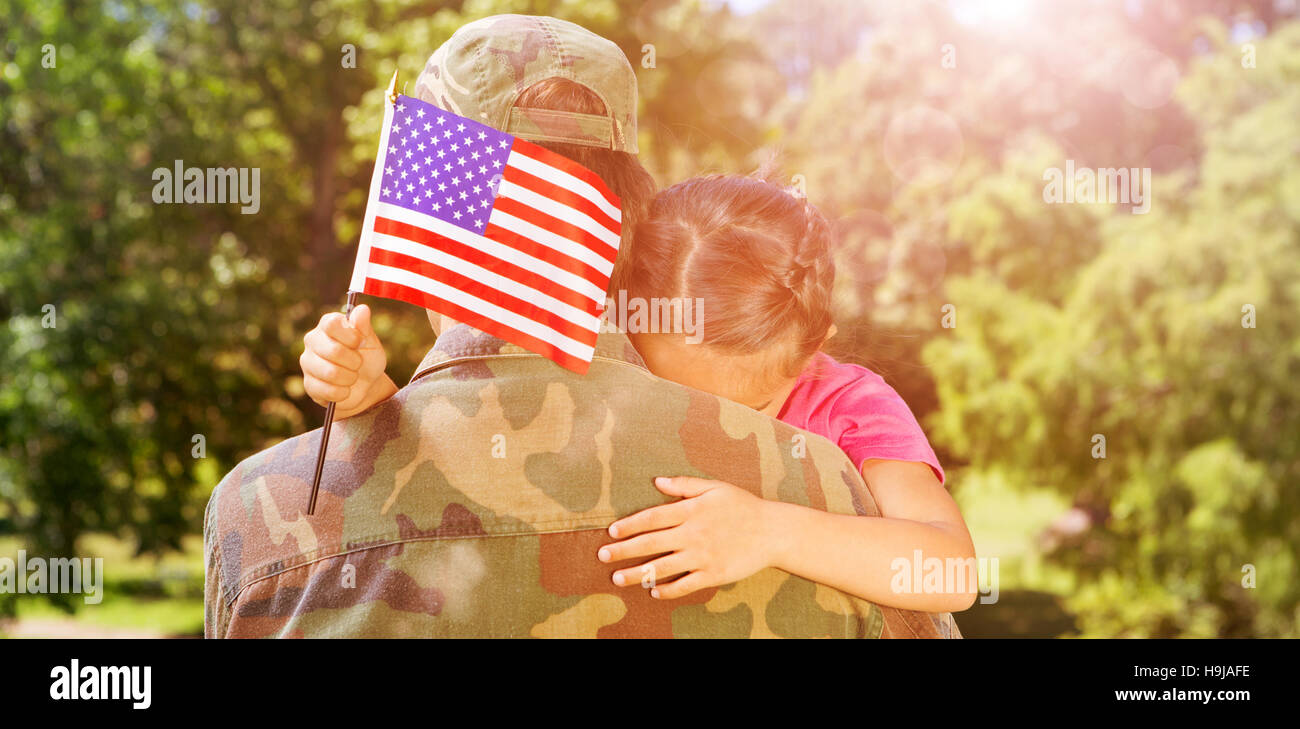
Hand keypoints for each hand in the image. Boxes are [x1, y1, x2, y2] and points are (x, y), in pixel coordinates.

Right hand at [299, 304, 394, 417]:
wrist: (366, 386)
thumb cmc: (368, 359)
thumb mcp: (371, 343)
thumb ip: (364, 327)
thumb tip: (362, 309)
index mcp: (328, 325)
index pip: (331, 324)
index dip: (350, 336)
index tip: (360, 343)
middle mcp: (313, 340)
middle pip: (333, 350)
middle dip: (354, 361)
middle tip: (359, 364)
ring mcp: (307, 362)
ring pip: (330, 373)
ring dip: (350, 378)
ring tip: (352, 377)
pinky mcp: (308, 384)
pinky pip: (328, 391)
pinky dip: (343, 393)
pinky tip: (345, 389)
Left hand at [598, 477, 776, 599]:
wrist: (773, 531)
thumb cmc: (743, 506)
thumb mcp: (715, 487)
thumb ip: (685, 485)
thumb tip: (657, 481)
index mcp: (691, 511)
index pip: (652, 517)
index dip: (630, 525)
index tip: (611, 531)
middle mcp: (693, 534)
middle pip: (651, 543)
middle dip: (623, 551)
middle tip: (602, 556)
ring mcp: (702, 556)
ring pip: (662, 567)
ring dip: (637, 574)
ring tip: (617, 578)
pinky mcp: (713, 574)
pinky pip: (684, 585)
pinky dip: (667, 590)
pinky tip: (653, 592)